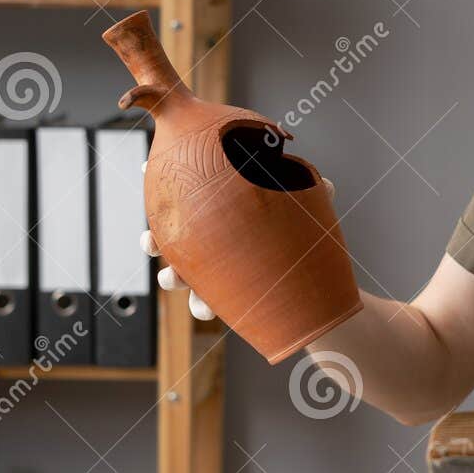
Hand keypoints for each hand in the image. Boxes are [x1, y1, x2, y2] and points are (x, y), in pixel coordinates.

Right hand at [139, 161, 334, 321]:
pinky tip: (206, 308)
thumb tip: (327, 186)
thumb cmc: (303, 231)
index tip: (146, 163)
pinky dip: (202, 306)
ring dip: (171, 277)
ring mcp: (213, 267)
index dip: (161, 173)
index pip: (185, 188)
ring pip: (179, 273)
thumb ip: (315, 196)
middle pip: (170, 234)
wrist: (315, 278)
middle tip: (151, 242)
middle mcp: (210, 236)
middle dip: (155, 238)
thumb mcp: (307, 209)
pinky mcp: (223, 295)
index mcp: (220, 206)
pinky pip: (203, 303)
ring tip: (172, 279)